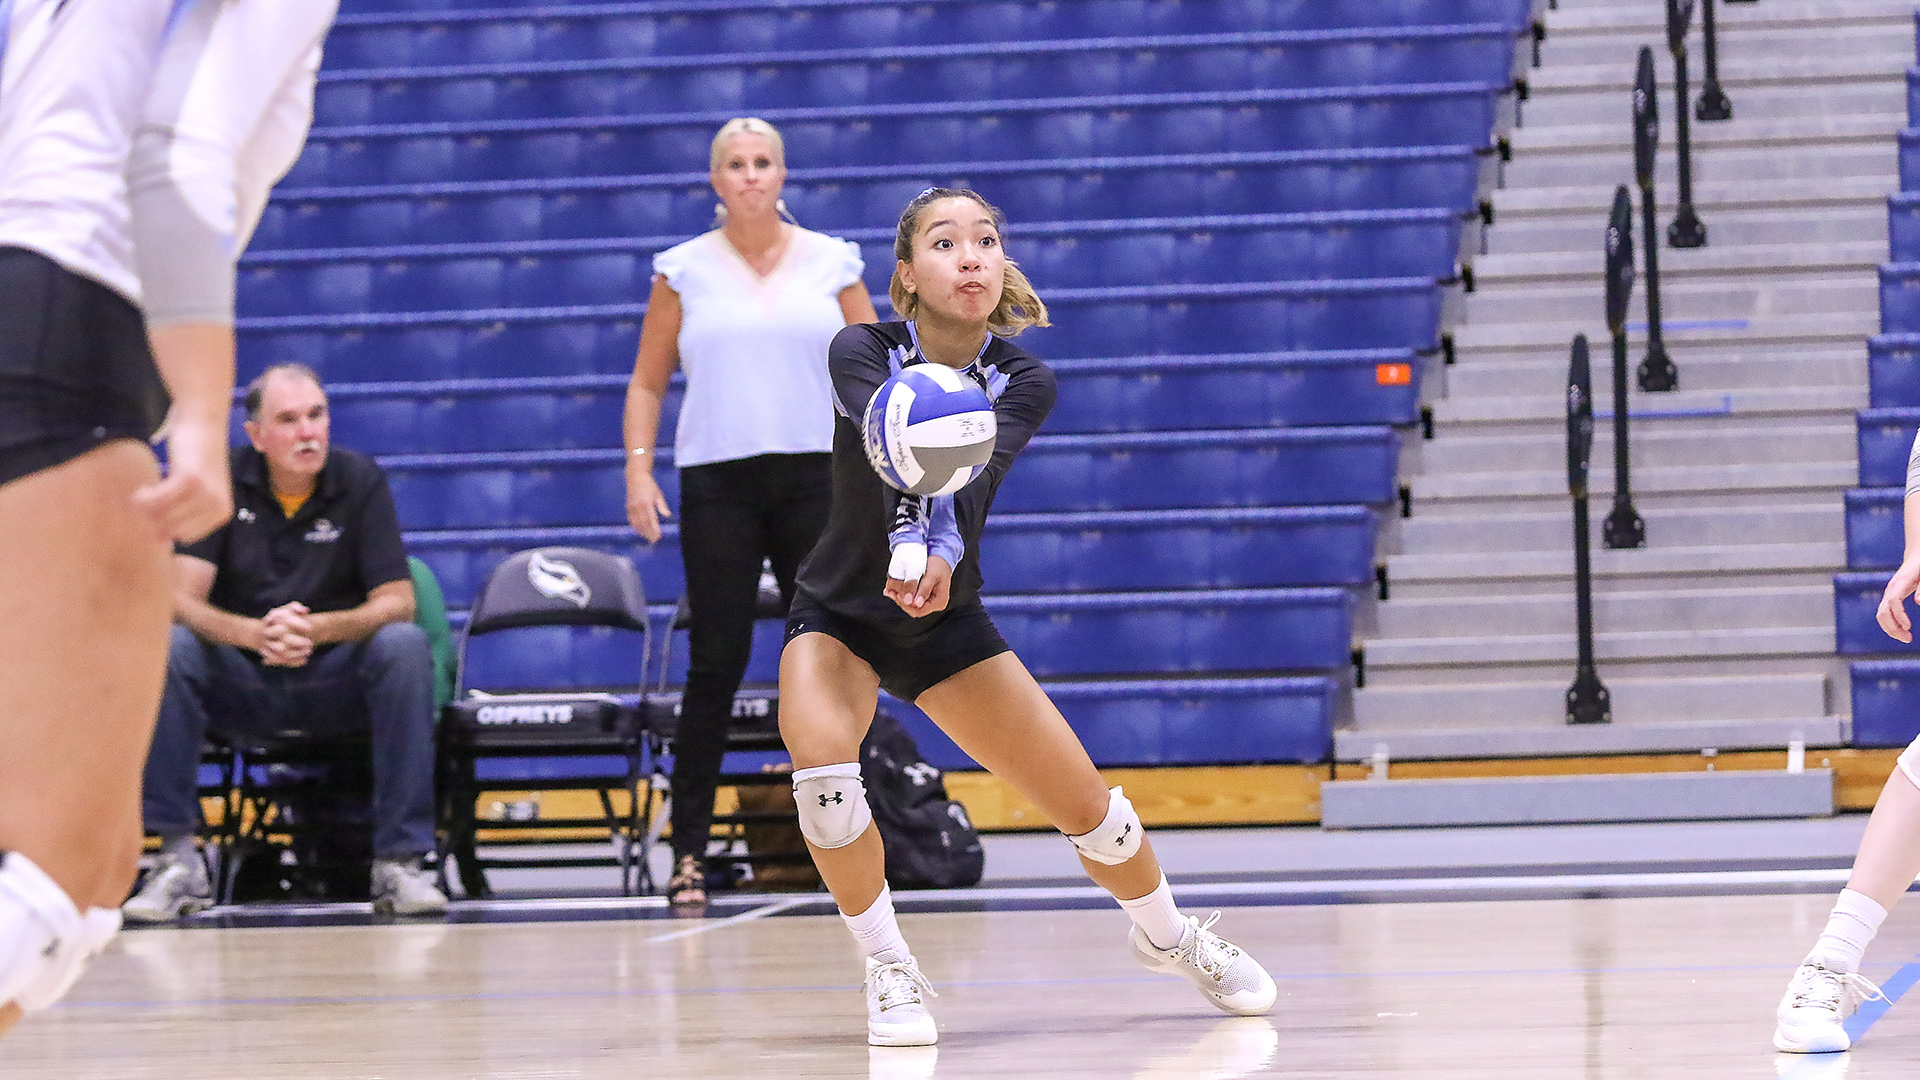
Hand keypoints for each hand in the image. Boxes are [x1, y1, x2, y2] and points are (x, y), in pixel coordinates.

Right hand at [132, 412, 231, 542]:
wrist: (204, 424)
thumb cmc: (197, 457)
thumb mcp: (198, 491)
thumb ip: (184, 512)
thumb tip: (155, 538)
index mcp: (221, 514)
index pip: (185, 537)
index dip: (164, 531)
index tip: (149, 519)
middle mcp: (217, 507)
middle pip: (173, 530)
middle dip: (151, 521)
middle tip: (138, 507)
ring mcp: (206, 495)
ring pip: (163, 516)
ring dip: (145, 509)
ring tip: (139, 496)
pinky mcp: (191, 480)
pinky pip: (159, 499)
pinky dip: (145, 496)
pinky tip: (141, 489)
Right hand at [259, 602, 313, 666]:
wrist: (263, 632)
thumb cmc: (280, 619)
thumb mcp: (286, 610)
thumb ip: (295, 607)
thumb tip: (305, 610)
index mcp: (271, 619)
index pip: (283, 619)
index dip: (297, 624)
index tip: (310, 628)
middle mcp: (267, 632)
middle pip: (281, 638)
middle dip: (297, 641)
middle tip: (310, 642)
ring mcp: (267, 644)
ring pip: (280, 651)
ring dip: (296, 653)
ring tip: (309, 651)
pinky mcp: (269, 655)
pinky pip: (280, 660)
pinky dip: (292, 662)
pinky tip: (304, 660)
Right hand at [625, 464, 671, 542]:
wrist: (636, 477)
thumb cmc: (649, 485)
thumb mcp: (658, 494)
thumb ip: (662, 506)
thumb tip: (667, 515)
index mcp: (647, 503)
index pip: (651, 520)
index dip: (654, 530)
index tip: (658, 537)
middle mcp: (638, 506)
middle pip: (643, 524)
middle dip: (649, 533)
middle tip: (654, 540)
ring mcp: (632, 507)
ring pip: (636, 523)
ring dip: (642, 532)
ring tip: (648, 538)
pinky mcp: (628, 507)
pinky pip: (631, 520)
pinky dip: (635, 526)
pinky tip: (640, 531)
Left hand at [884, 554, 950, 617]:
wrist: (941, 559)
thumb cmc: (938, 565)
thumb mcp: (931, 576)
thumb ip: (923, 590)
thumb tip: (916, 604)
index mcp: (940, 602)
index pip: (920, 610)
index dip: (907, 604)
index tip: (897, 595)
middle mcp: (935, 604)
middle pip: (914, 610)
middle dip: (902, 602)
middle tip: (891, 593)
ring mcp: (929, 602)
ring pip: (911, 606)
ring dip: (900, 599)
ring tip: (889, 591)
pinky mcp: (922, 598)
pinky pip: (911, 600)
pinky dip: (901, 595)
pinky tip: (892, 591)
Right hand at [1880, 562, 1919, 642]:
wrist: (1917, 558)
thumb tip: (1919, 602)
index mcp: (1900, 583)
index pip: (1893, 602)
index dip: (1898, 615)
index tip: (1908, 627)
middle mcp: (1891, 590)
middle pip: (1883, 612)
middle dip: (1893, 628)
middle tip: (1908, 639)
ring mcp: (1888, 594)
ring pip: (1881, 615)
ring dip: (1891, 629)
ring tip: (1906, 638)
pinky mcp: (1890, 598)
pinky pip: (1885, 614)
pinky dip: (1890, 625)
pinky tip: (1902, 630)